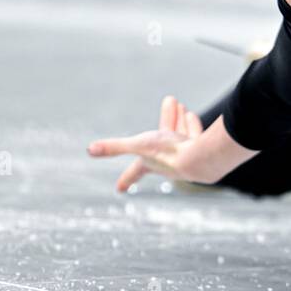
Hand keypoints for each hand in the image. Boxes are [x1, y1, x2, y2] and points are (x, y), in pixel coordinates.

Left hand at [88, 95, 204, 191]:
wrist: (201, 159)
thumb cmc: (166, 154)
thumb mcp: (137, 146)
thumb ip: (114, 147)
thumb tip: (89, 150)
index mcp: (150, 164)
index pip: (134, 172)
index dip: (126, 179)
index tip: (118, 189)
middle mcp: (168, 162)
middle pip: (162, 138)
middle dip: (166, 120)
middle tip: (169, 102)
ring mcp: (186, 155)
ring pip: (179, 133)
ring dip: (177, 118)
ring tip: (178, 104)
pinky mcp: (201, 149)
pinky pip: (194, 134)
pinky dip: (191, 123)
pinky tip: (189, 114)